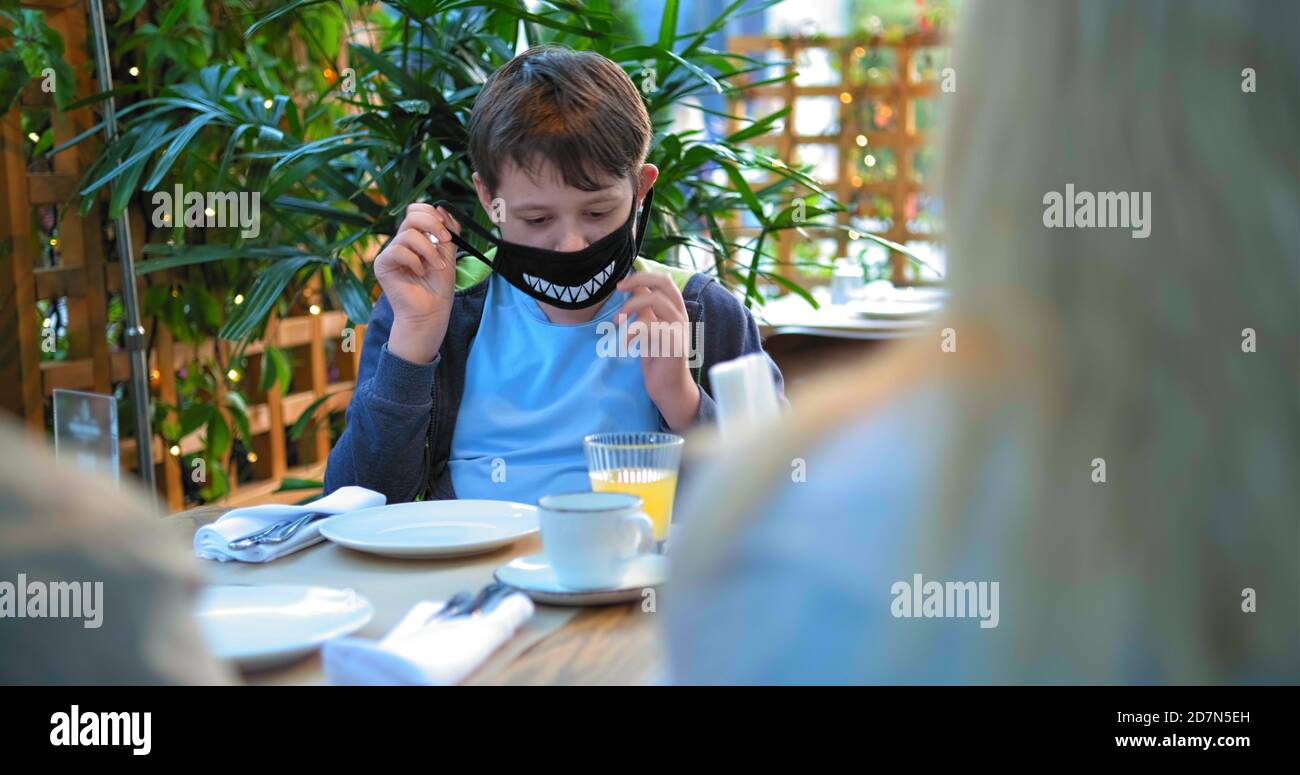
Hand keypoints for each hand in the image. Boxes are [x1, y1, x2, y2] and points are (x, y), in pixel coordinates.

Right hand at [374, 203, 460, 363]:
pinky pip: (398, 250)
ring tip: (437, 267)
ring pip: (409, 233)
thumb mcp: (449, 253)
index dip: (433, 214)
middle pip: (412, 214)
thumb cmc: (439, 286)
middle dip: (433, 225)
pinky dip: (415, 261)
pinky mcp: (382, 263)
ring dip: (429, 250)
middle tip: (446, 242)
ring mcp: (391, 251)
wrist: (431, 311)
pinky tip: (419, 273)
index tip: (447, 231)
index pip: (418, 209)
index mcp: (416, 236)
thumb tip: (443, 207)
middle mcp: (402, 241)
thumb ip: (448, 230)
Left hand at [614, 272, 700, 430]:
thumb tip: (633, 287)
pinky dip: (631, 331)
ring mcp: (679, 328)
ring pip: (654, 300)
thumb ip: (645, 310)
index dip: (642, 275)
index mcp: (675, 310)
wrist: (669, 388)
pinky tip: (625, 343)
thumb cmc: (657, 359)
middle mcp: (680, 315)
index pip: (664, 280)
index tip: (621, 284)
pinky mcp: (673, 343)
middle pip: (663, 282)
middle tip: (618, 288)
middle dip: (637, 280)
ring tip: (616, 321)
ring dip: (629, 307)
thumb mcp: (648, 329)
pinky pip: (649, 326)